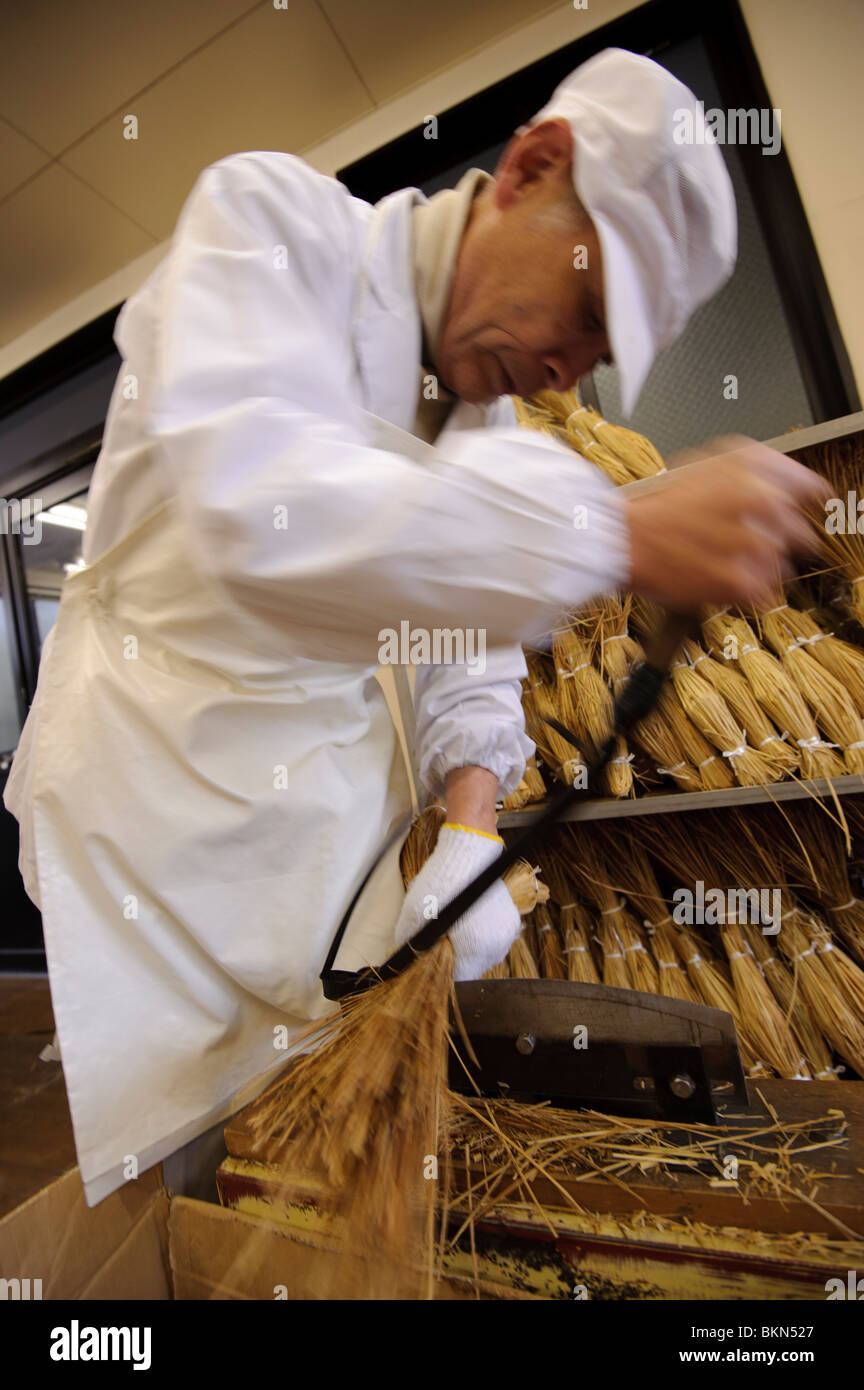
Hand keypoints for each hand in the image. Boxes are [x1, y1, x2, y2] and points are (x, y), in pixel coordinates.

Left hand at [394, 823, 519, 981]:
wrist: (470, 850)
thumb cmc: (444, 879)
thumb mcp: (414, 913)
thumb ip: (409, 942)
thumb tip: (405, 958)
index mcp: (476, 949)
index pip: (456, 978)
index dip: (441, 969)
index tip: (432, 956)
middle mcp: (497, 946)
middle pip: (471, 968)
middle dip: (454, 958)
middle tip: (440, 938)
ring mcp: (507, 934)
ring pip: (483, 955)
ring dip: (468, 947)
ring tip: (453, 927)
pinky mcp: (511, 921)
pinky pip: (492, 940)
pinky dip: (480, 935)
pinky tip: (467, 920)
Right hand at [624, 435, 829, 609]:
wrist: (622, 540)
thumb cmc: (655, 505)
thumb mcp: (703, 464)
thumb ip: (749, 472)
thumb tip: (781, 485)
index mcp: (755, 469)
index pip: (811, 488)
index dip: (804, 504)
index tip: (801, 513)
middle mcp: (764, 502)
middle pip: (800, 534)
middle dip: (778, 542)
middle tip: (747, 546)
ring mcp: (757, 545)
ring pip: (782, 568)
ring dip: (759, 570)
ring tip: (722, 563)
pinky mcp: (744, 582)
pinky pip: (763, 595)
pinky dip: (743, 594)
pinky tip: (718, 579)